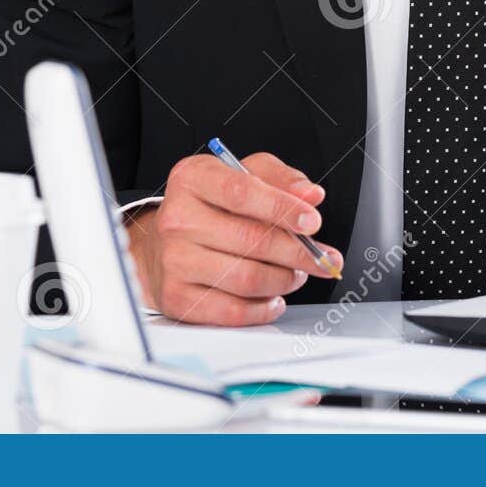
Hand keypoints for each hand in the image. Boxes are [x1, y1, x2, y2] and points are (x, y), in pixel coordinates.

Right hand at [126, 151, 341, 325]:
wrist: (163, 244)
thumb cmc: (210, 206)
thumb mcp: (243, 175)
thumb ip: (280, 178)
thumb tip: (311, 194)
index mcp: (193, 179)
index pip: (242, 192)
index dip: (283, 208)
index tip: (313, 221)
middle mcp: (177, 219)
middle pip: (250, 240)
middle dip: (298, 252)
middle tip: (322, 258)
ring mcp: (174, 261)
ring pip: (247, 278)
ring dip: (284, 280)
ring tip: (296, 274)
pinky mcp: (177, 298)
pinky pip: (232, 311)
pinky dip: (263, 308)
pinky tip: (274, 298)